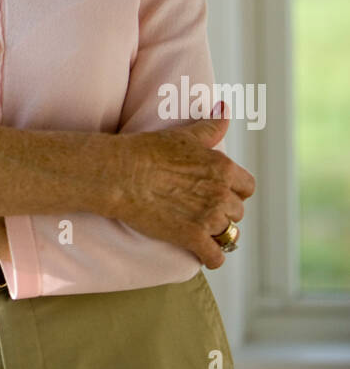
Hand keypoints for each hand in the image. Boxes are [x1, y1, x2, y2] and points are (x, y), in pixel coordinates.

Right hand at [108, 103, 254, 268]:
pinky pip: (216, 256)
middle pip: (238, 212)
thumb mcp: (185, 135)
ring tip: (205, 233)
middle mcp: (221, 193)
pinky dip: (212, 258)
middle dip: (225, 212)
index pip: (247, 187)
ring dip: (219, 234)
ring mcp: (208, 218)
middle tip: (206, 212)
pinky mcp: (192, 238)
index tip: (223, 193)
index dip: (235, 191)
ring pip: (230, 234)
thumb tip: (225, 110)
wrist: (122, 173)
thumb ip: (211, 127)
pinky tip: (204, 255)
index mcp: (223, 168)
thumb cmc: (149, 150)